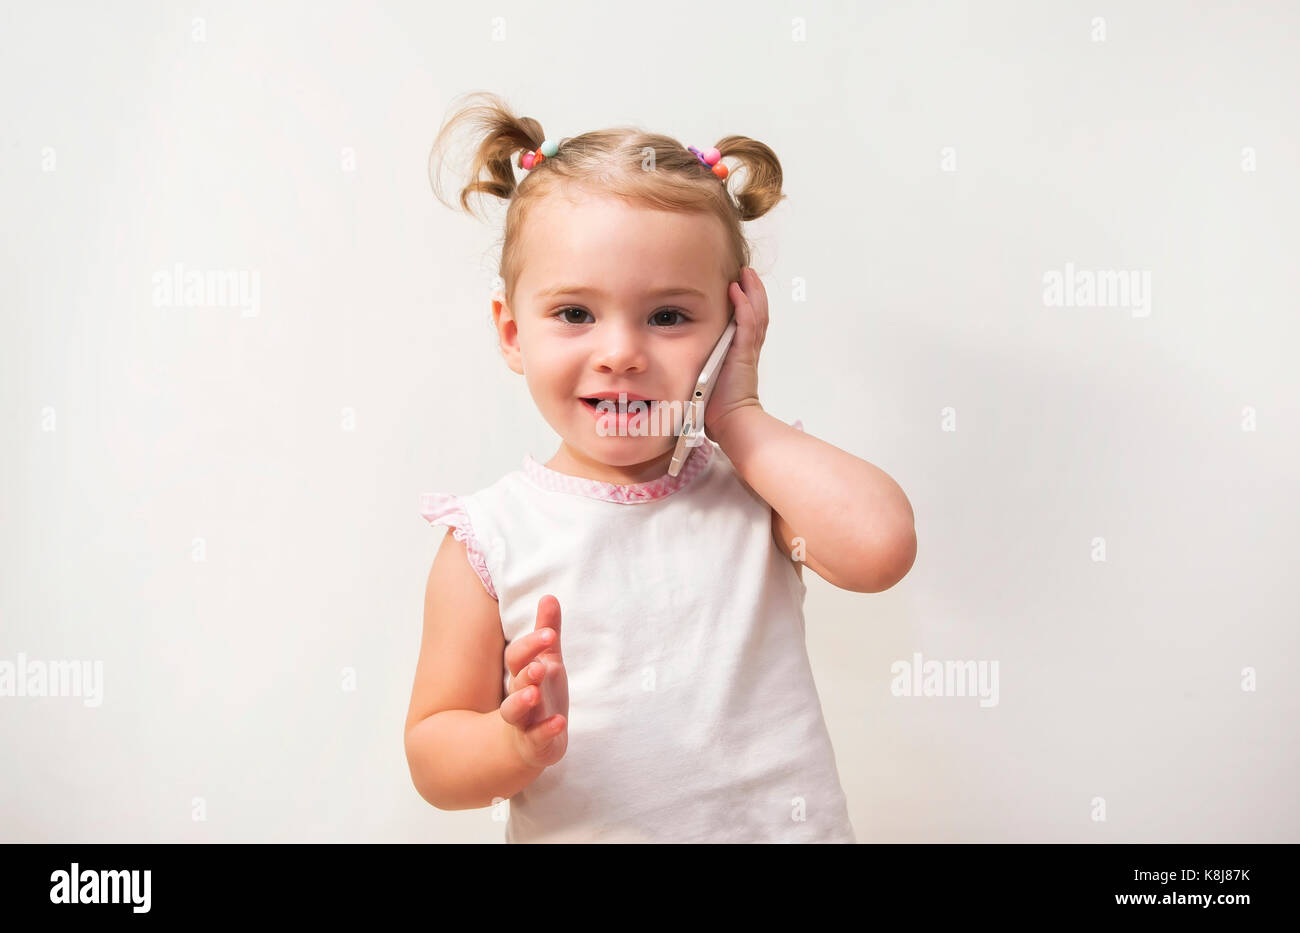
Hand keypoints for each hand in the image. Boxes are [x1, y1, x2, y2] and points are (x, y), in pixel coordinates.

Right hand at [499, 594, 568, 769]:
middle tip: (538, 665)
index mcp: (522, 673)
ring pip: (516, 712)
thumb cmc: (541, 694)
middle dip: (526, 672)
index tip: (550, 633)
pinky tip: (558, 723)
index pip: (518, 656)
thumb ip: (548, 632)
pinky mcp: (535, 744)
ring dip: (523, 702)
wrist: (530, 743)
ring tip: (534, 693)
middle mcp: (520, 696)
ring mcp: (525, 722)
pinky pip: (537, 738)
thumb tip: (549, 596)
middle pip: (516, 681)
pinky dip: (546, 731)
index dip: (532, 645)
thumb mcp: (549, 661)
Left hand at [704, 267, 766, 441]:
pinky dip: (743, 305)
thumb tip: (678, 371)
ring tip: (746, 273)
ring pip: (756, 314)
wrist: (732, 423)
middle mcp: (747, 350)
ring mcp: (747, 350)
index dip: (746, 305)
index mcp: (741, 356)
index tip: (738, 287)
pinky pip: (747, 324)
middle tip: (746, 272)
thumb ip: (700, 371)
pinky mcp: (744, 353)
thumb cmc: (717, 410)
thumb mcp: (706, 382)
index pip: (747, 324)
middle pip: (757, 313)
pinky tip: (737, 289)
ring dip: (751, 292)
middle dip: (753, 291)